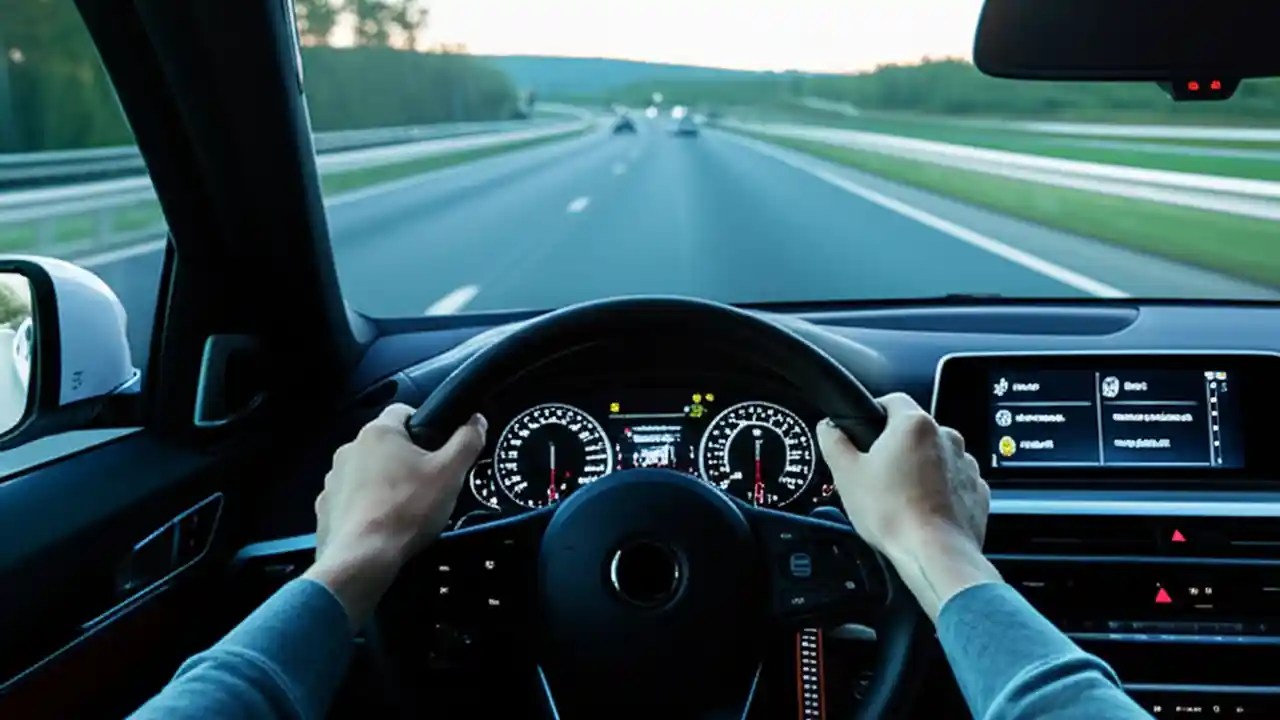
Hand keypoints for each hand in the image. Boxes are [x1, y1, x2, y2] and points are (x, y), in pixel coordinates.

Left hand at [304, 404, 486, 628]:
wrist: (362, 558)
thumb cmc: (409, 508)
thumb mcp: (450, 474)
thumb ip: (467, 441)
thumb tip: (477, 419)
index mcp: (378, 432)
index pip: (403, 411)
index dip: (424, 425)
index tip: (437, 448)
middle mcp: (349, 448)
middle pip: (384, 444)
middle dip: (404, 458)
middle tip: (426, 482)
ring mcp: (332, 479)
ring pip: (366, 471)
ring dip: (382, 481)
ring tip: (403, 508)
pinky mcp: (324, 508)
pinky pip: (349, 498)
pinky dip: (364, 506)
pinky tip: (379, 525)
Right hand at [817, 393, 997, 619]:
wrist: (935, 553)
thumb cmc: (891, 512)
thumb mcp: (846, 474)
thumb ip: (833, 441)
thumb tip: (828, 427)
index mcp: (915, 424)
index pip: (892, 400)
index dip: (873, 415)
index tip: (863, 436)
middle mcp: (947, 436)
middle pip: (914, 432)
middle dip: (896, 448)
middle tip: (876, 475)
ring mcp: (968, 465)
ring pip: (936, 457)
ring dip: (920, 470)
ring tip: (901, 498)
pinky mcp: (978, 492)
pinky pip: (954, 483)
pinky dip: (940, 492)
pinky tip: (923, 511)